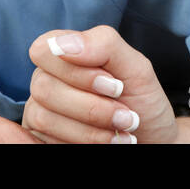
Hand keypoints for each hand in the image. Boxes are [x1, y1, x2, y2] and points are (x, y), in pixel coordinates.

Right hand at [22, 25, 180, 143]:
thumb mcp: (136, 68)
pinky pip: (45, 142)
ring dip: (90, 130)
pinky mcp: (40, 139)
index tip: (115, 87)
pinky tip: (109, 142)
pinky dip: (83, 144)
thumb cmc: (140, 100)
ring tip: (123, 130)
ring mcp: (39, 111)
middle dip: (92, 107)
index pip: (44, 50)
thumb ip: (104, 45)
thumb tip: (63, 44)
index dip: (77, 71)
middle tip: (127, 116)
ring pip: (44, 118)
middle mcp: (46, 81)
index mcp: (64, 55)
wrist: (150, 137)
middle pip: (44, 88)